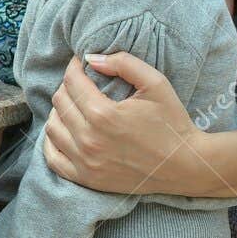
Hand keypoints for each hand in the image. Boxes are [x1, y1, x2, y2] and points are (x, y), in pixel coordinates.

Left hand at [43, 54, 213, 196]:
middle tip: (81, 83)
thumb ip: (124, 63)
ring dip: (58, 112)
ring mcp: (85, 162)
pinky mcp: (87, 179)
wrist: (186, 166)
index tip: (80, 63)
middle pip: (59, 102)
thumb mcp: (156, 84)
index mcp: (103, 115)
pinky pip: (52, 158)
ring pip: (52, 127)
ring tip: (74, 105)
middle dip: (67, 87)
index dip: (73, 67)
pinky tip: (63, 131)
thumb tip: (91, 58)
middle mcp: (89, 139)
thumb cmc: (172, 123)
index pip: (72, 82)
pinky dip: (51, 142)